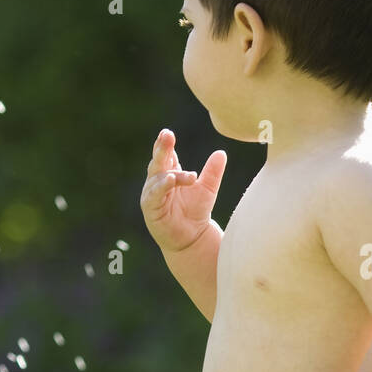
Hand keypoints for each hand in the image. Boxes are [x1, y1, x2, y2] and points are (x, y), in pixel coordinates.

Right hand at [140, 129, 225, 255]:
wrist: (192, 238)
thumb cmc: (196, 212)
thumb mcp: (207, 189)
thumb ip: (212, 172)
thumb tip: (221, 153)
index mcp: (169, 174)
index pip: (166, 156)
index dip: (166, 144)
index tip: (168, 133)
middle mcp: (157, 182)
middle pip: (158, 162)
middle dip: (161, 149)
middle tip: (166, 135)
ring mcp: (152, 195)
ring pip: (158, 179)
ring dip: (169, 172)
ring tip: (184, 172)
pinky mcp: (151, 209)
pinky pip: (154, 196)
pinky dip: (161, 187)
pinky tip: (169, 180)